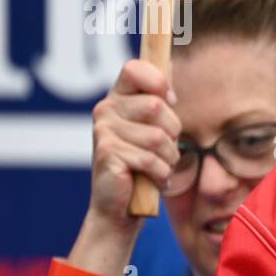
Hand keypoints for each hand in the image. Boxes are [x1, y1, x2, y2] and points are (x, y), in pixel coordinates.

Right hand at [89, 59, 180, 229]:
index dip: (158, 81)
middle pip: (156, 106)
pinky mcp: (107, 154)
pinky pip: (151, 160)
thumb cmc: (142, 165)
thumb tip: (169, 70)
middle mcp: (106, 110)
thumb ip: (159, 101)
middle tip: (162, 150)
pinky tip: (152, 180)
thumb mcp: (155, 129)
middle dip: (172, 133)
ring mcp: (104, 131)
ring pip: (158, 137)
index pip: (134, 68)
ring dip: (168, 158)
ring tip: (157, 167)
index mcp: (117, 98)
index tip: (169, 100)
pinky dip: (161, 174)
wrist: (120, 206)